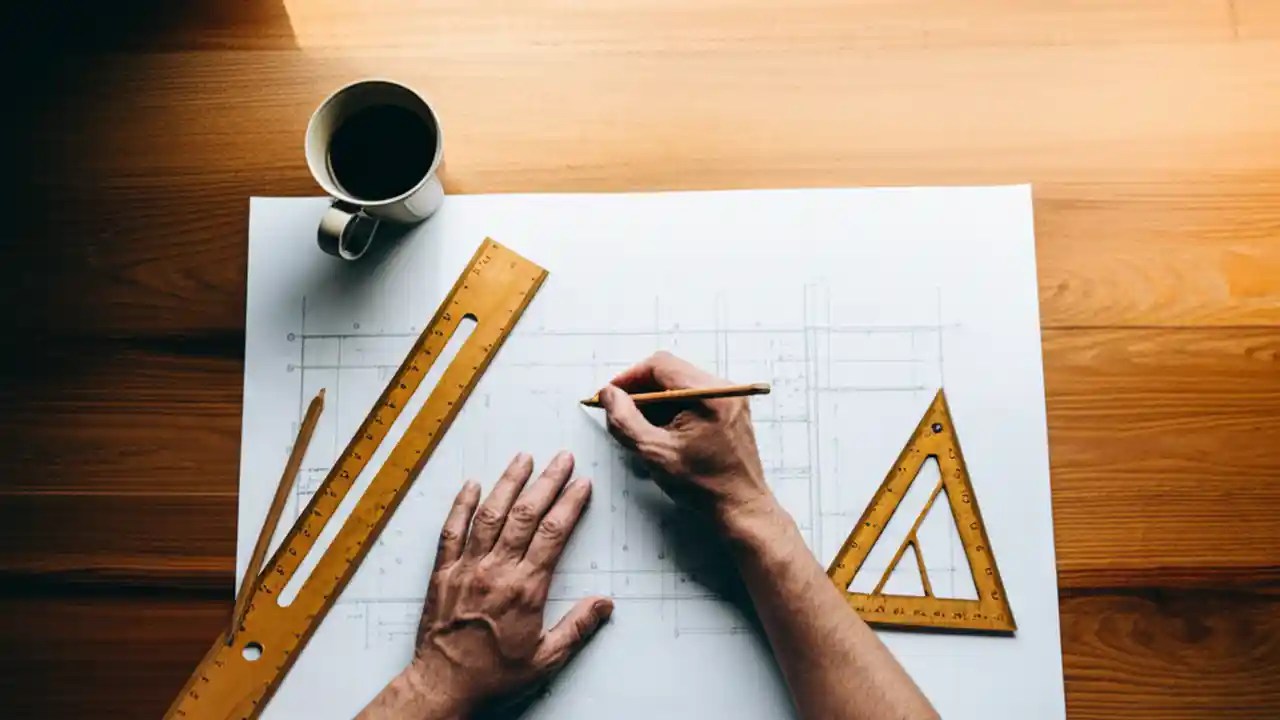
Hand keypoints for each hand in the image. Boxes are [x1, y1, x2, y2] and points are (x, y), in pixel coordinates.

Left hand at [359, 452, 613, 718]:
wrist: (444, 685)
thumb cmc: (494, 675)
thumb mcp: (546, 659)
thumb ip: (577, 627)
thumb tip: (604, 604)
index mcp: (525, 589)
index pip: (553, 534)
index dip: (570, 504)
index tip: (582, 484)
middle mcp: (496, 570)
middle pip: (526, 515)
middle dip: (547, 482)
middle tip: (562, 459)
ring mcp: (466, 568)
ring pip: (490, 515)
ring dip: (508, 483)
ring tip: (523, 458)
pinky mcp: (442, 573)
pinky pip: (451, 531)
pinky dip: (461, 505)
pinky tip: (471, 485)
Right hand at [597, 351, 777, 533]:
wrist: (741, 507)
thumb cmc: (704, 485)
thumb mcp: (655, 453)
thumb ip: (625, 421)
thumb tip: (610, 395)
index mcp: (709, 394)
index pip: (661, 365)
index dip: (629, 377)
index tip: (612, 394)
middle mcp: (724, 390)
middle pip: (671, 373)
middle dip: (641, 391)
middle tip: (620, 411)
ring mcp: (729, 399)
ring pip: (680, 386)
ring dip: (655, 402)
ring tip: (640, 427)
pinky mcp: (729, 411)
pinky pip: (693, 398)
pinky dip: (672, 410)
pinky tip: (661, 432)